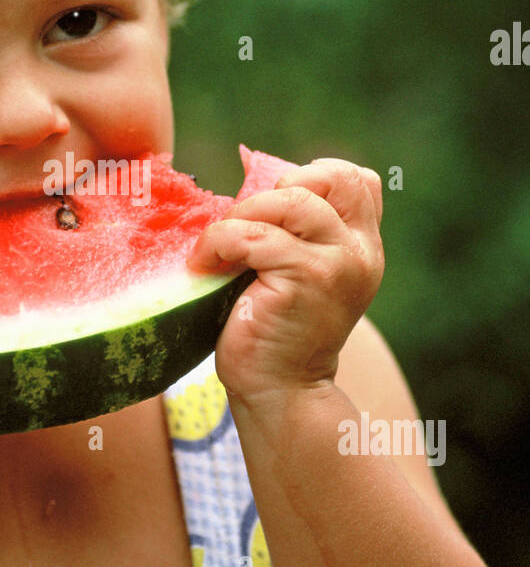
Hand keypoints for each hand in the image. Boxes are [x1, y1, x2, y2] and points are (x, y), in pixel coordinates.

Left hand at [186, 159, 383, 401]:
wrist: (279, 391)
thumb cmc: (275, 329)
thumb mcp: (297, 271)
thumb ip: (296, 231)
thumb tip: (251, 175)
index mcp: (361, 246)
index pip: (358, 179)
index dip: (312, 176)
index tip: (272, 208)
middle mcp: (359, 252)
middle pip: (331, 177)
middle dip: (276, 190)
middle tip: (244, 226)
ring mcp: (338, 264)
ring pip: (290, 200)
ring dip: (241, 215)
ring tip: (220, 247)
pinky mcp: (307, 279)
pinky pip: (252, 235)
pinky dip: (219, 241)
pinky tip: (205, 265)